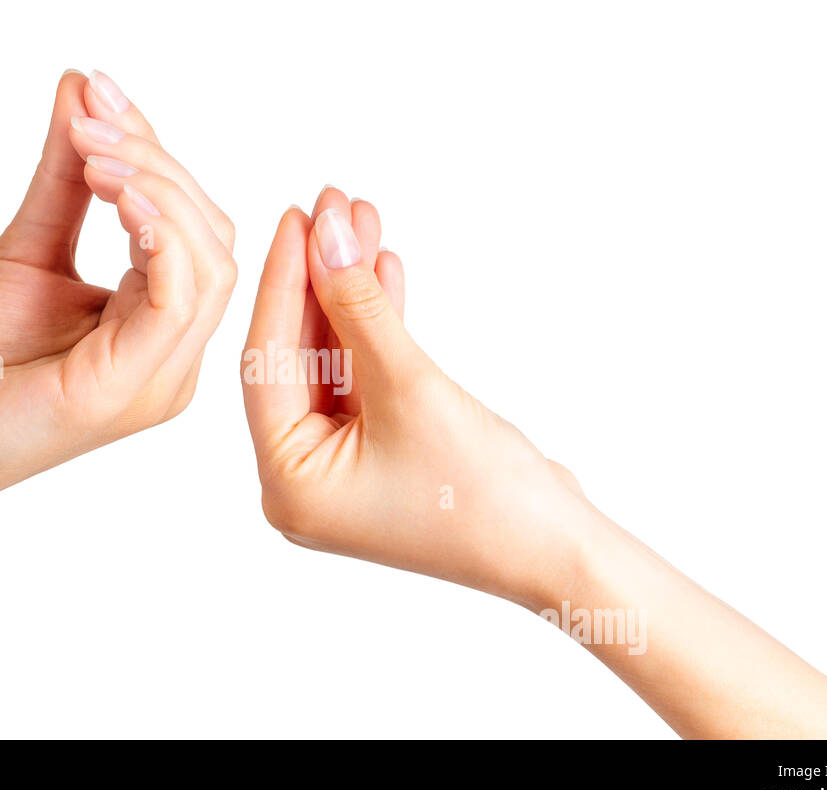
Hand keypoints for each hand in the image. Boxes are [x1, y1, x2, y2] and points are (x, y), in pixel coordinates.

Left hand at [0, 70, 235, 516]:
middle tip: (92, 120)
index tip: (100, 95)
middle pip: (213, 241)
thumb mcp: (28, 250)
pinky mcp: (122, 389)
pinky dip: (157, 234)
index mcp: (157, 333)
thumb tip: (81, 89)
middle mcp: (171, 361)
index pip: (196, 233)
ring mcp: (155, 380)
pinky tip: (113, 190)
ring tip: (92, 151)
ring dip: (156, 189)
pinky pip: (175, 300)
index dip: (162, 159)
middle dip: (161, 165)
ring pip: (206, 264)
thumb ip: (66, 178)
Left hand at [241, 187, 596, 605]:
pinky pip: (365, 377)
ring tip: (363, 220)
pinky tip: (383, 270)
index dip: (283, 283)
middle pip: (298, 357)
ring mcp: (340, 466)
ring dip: (351, 293)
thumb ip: (359, 307)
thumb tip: (327, 233)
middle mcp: (301, 478)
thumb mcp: (410, 387)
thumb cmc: (484, 494)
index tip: (298, 217)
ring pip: (334, 359)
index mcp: (286, 483)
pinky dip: (377, 327)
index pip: (267, 364)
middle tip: (332, 204)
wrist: (559, 548)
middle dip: (320, 278)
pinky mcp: (379, 451)